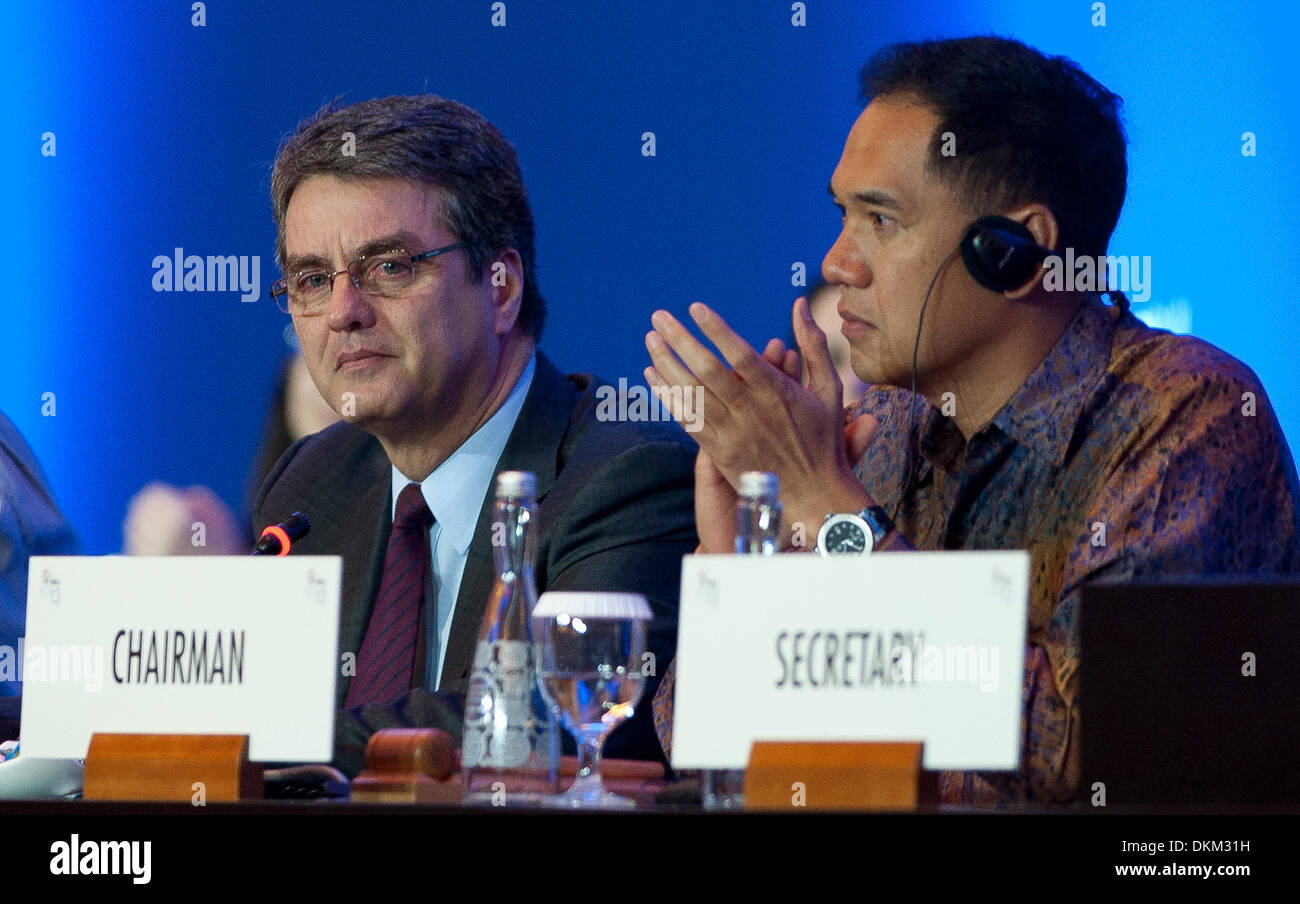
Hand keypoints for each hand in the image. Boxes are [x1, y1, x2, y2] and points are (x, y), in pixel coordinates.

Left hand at [645, 298, 877, 539]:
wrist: (813, 495)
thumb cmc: (824, 437)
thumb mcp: (830, 388)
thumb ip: (813, 344)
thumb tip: (799, 303)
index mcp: (778, 393)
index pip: (741, 356)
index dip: (717, 331)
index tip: (695, 308)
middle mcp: (751, 412)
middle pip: (708, 371)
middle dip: (681, 340)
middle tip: (659, 316)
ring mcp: (732, 434)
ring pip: (692, 395)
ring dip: (667, 365)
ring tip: (651, 339)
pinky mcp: (719, 452)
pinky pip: (687, 420)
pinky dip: (668, 396)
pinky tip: (652, 376)